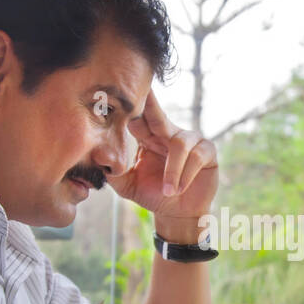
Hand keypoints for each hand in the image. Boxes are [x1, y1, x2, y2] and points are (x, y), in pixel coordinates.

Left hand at [109, 89, 217, 225]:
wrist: (177, 213)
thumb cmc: (153, 195)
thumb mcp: (128, 186)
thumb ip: (113, 173)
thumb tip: (96, 159)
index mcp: (148, 137)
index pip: (138, 118)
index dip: (132, 106)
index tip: (121, 91)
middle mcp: (168, 133)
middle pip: (158, 115)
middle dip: (151, 104)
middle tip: (145, 90)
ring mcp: (190, 139)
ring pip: (180, 144)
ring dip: (172, 171)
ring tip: (168, 191)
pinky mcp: (207, 150)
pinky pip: (196, 156)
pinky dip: (185, 174)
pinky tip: (179, 189)